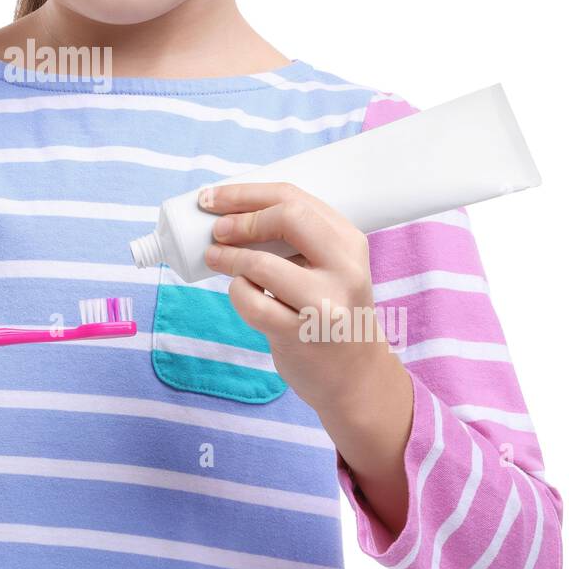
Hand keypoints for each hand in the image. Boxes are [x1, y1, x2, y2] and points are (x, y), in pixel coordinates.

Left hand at [199, 180, 394, 413]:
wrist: (355, 375)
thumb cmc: (328, 310)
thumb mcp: (329, 266)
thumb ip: (295, 238)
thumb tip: (228, 212)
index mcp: (349, 241)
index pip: (294, 197)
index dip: (245, 193)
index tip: (212, 197)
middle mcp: (344, 269)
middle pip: (286, 217)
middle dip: (240, 219)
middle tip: (217, 230)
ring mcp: (324, 304)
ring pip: (261, 264)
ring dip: (229, 258)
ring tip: (215, 258)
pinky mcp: (302, 335)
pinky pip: (252, 303)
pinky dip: (237, 293)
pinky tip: (241, 293)